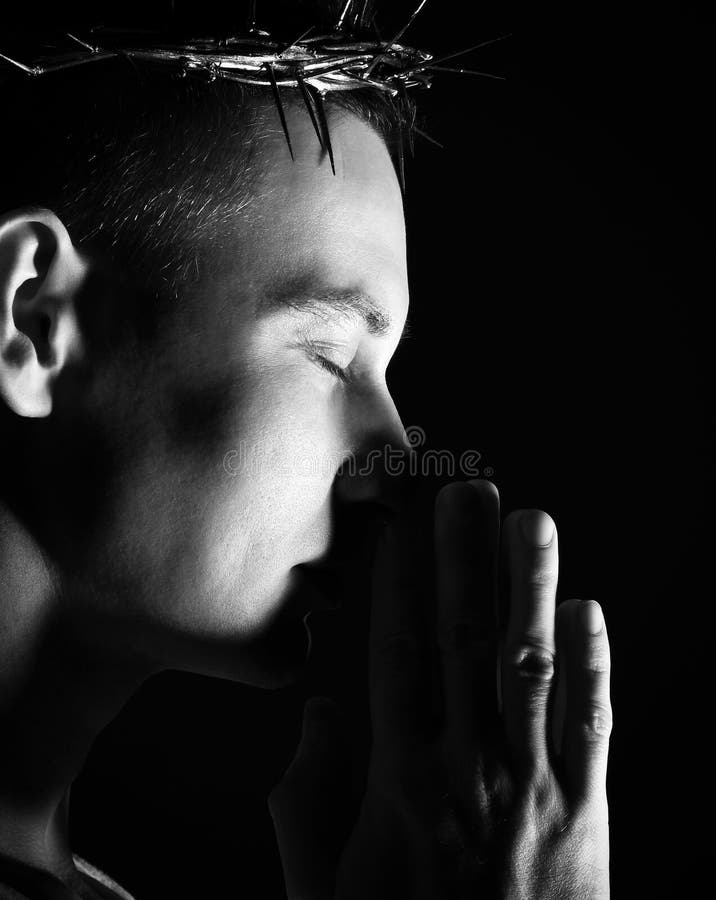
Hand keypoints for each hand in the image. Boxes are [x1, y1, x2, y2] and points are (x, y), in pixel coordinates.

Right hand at [269, 481, 611, 898]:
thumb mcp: (324, 890)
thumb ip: (308, 801)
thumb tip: (318, 714)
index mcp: (403, 781)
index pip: (398, 658)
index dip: (398, 587)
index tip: (397, 529)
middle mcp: (469, 768)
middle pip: (465, 643)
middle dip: (464, 559)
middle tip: (463, 490)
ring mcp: (533, 784)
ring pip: (531, 667)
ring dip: (532, 587)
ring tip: (530, 519)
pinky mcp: (586, 811)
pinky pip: (591, 726)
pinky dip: (592, 666)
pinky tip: (587, 610)